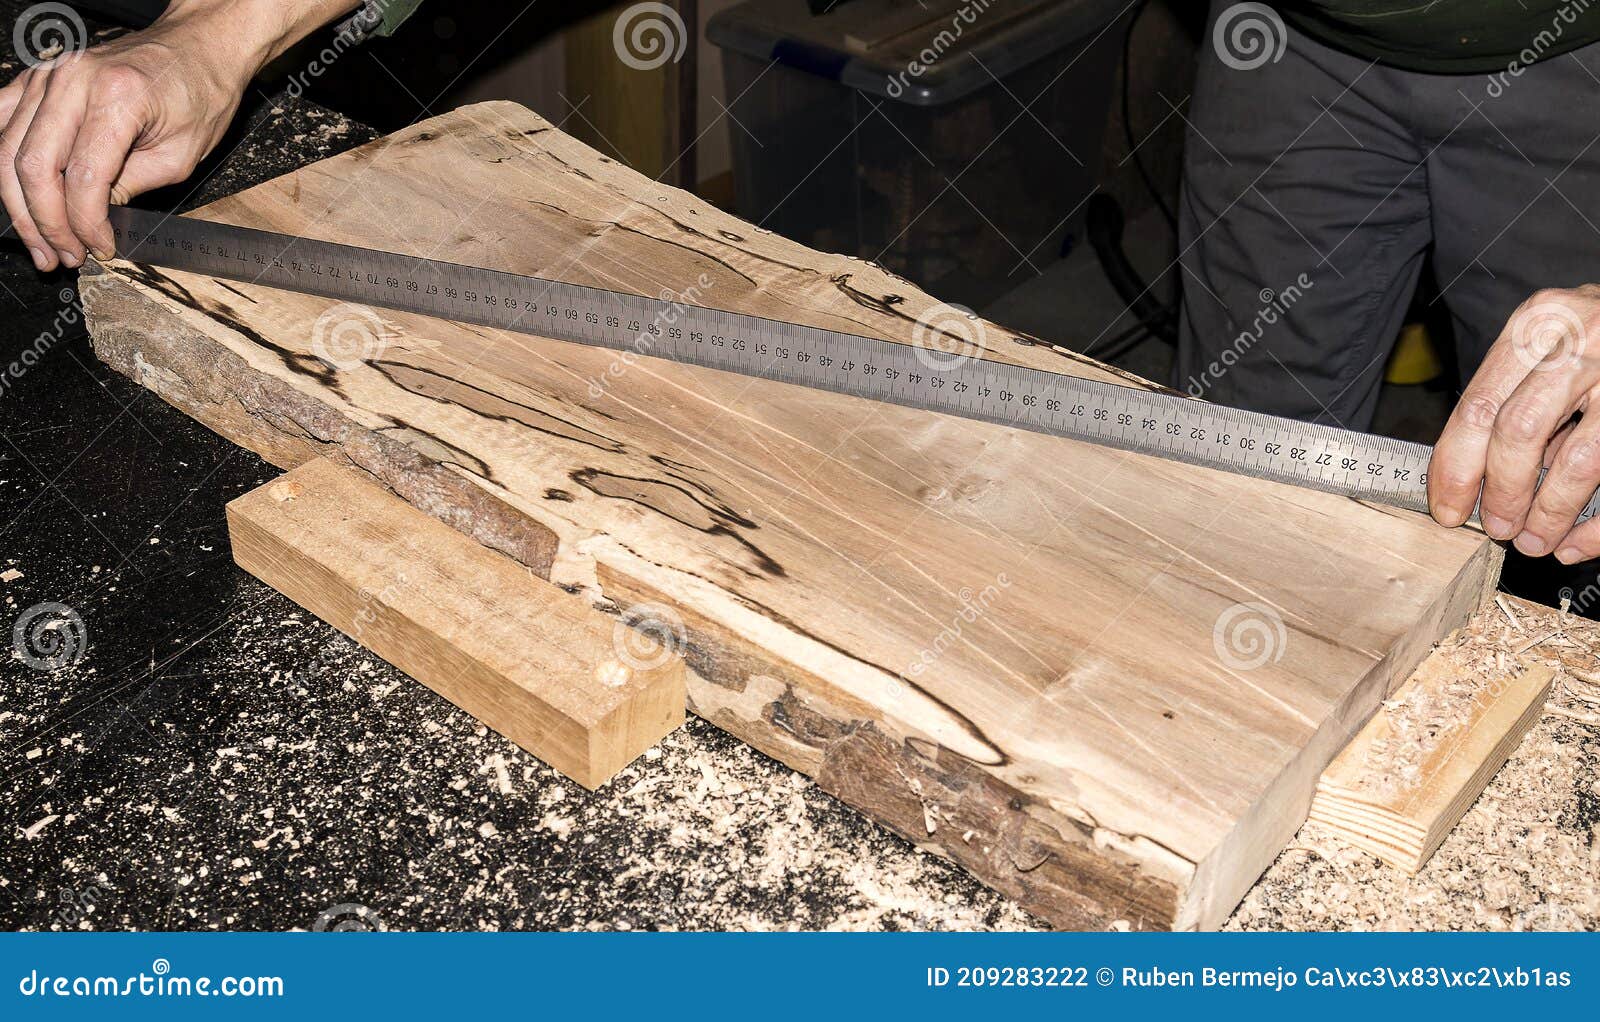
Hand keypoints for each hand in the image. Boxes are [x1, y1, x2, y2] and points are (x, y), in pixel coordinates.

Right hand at [0, 0, 355, 271]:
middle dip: (44, 223)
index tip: (98, 250)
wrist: (196, 48)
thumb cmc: (197, 94)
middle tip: (61, 258)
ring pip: (6, 149)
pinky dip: (5, 166)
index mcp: (117, 98)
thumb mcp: (181, 154)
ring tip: (40, 244)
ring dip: (19, 205)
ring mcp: (48, 76)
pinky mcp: (37, 78)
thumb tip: (93, 222)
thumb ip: (132, 186)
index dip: (84, 224)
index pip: (82, 178)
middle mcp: (73, 81)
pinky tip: (19, 199)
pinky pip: (2, 123)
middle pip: (33, 166)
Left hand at [1430, 286, 1599, 561]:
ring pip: (1577, 460)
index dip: (1455, 467)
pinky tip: (1577, 543)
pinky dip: (1597, 524)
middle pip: (1519, 430)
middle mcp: (1581, 342)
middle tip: (1495, 529)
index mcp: (1537, 324)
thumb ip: (1511, 394)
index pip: (1479, 405)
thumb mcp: (1545, 342)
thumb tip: (1471, 477)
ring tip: (1535, 543)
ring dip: (1549, 514)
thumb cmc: (1591, 333)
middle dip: (1501, 492)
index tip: (1446, 508)